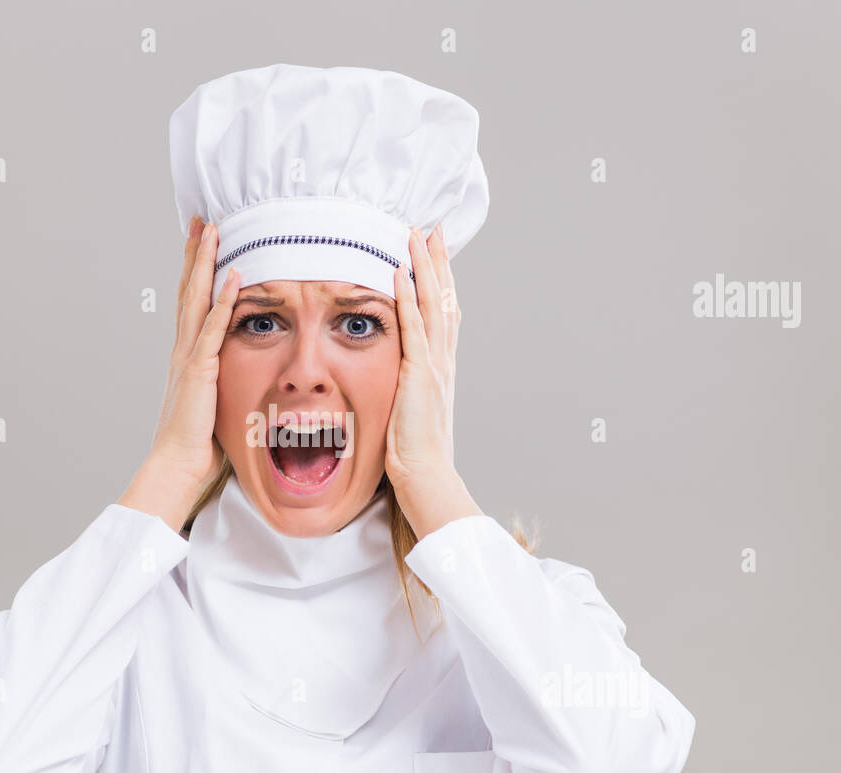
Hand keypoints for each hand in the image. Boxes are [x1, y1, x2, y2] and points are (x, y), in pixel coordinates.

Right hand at [119, 216, 241, 531]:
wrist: (176, 468)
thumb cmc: (199, 447)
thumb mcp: (219, 405)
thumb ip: (229, 384)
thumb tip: (252, 379)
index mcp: (189, 358)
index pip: (194, 305)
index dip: (198, 272)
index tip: (203, 243)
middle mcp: (184, 351)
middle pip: (190, 291)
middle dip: (196, 254)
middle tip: (202, 220)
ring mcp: (189, 358)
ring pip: (197, 300)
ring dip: (205, 263)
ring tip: (214, 230)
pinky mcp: (200, 371)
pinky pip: (214, 329)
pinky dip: (224, 301)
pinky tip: (233, 276)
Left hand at [385, 223, 482, 537]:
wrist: (426, 475)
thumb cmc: (414, 452)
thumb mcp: (409, 408)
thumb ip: (406, 384)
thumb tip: (396, 373)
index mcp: (440, 367)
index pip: (442, 312)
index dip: (440, 279)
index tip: (434, 251)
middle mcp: (443, 360)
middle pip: (444, 298)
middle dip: (438, 262)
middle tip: (432, 228)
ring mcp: (434, 366)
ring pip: (432, 305)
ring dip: (425, 268)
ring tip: (417, 236)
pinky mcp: (419, 375)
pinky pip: (413, 329)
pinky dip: (408, 299)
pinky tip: (401, 274)